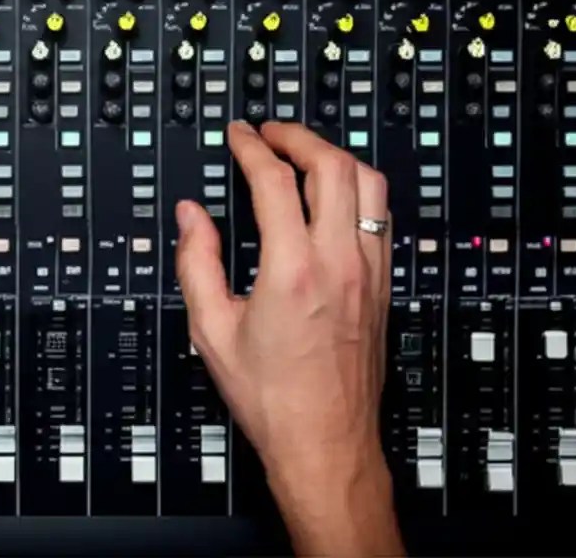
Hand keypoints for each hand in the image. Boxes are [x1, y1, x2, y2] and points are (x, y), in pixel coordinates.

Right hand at [175, 121, 400, 555]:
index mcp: (293, 270)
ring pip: (369, 183)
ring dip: (335, 155)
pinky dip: (357, 189)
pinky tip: (333, 195)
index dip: (253, 146)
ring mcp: (369, 272)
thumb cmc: (272, 398)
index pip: (275, 180)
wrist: (325, 442)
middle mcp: (339, 263)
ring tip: (304, 153)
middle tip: (270, 132)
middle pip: (333, 165)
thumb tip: (191, 215)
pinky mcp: (384, 286)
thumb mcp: (212, 332)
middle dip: (298, 136)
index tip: (238, 134)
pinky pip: (380, 215)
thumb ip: (196, 263)